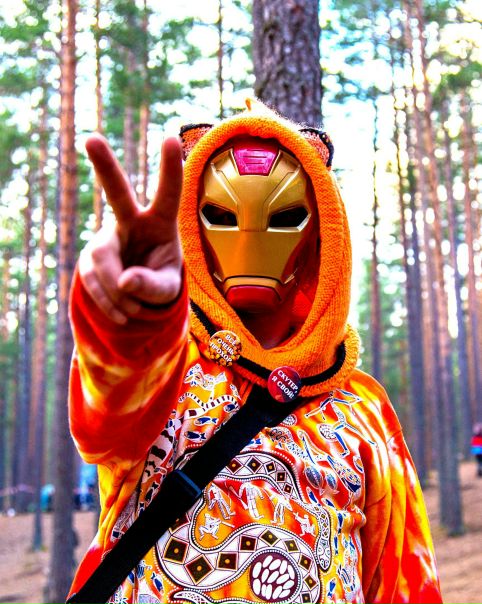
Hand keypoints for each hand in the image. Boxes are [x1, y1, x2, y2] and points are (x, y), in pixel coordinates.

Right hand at [79, 134, 183, 323]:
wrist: (138, 294)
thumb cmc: (161, 280)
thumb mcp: (168, 289)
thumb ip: (154, 287)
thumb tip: (125, 283)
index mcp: (160, 223)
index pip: (168, 195)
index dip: (170, 169)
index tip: (171, 137)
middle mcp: (130, 222)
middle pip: (117, 194)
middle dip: (105, 166)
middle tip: (91, 139)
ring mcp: (105, 238)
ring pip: (105, 266)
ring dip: (121, 297)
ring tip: (136, 310)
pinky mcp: (88, 258)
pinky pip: (93, 284)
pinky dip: (109, 304)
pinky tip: (122, 313)